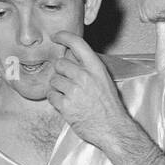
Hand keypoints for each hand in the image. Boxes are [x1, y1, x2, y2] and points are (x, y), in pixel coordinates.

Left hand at [48, 33, 132, 149]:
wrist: (113, 128)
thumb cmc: (109, 107)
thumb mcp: (103, 80)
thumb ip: (89, 68)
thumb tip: (71, 58)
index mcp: (96, 68)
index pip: (77, 44)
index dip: (64, 36)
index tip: (56, 36)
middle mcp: (85, 76)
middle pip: (60, 64)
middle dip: (60, 72)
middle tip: (68, 83)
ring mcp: (74, 91)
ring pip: (53, 80)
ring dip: (57, 88)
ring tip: (69, 96)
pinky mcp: (66, 105)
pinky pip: (51, 95)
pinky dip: (55, 100)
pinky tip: (66, 105)